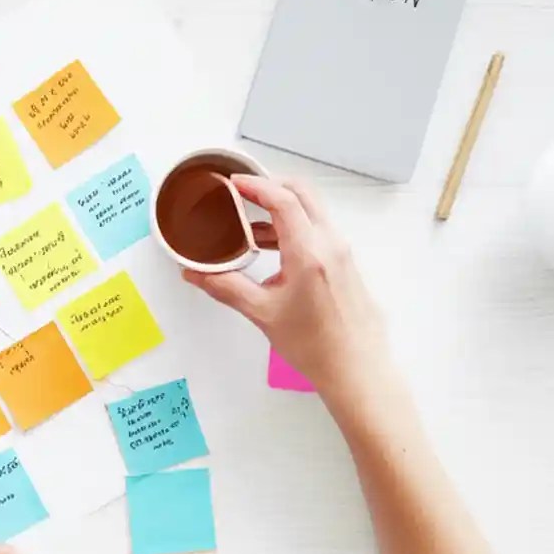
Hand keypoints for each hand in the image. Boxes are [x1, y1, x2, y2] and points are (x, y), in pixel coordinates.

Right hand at [184, 176, 391, 402]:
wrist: (356, 369)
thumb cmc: (315, 345)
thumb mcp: (262, 313)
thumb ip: (226, 287)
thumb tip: (196, 274)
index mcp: (309, 252)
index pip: (282, 200)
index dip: (255, 186)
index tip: (233, 184)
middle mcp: (330, 244)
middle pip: (302, 194)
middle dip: (271, 187)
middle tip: (243, 193)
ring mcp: (341, 252)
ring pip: (310, 212)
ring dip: (280, 211)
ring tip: (249, 229)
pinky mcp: (345, 263)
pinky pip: (318, 230)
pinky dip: (293, 227)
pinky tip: (272, 250)